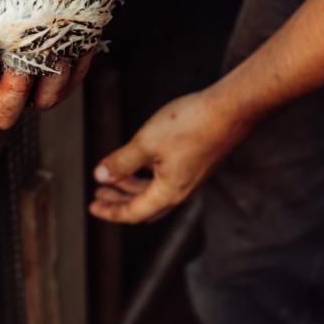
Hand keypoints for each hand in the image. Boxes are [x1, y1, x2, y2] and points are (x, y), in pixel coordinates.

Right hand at [0, 0, 96, 129]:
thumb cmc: (8, 2)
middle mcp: (4, 91)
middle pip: (2, 116)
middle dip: (10, 94)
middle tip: (17, 68)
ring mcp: (36, 91)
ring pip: (43, 101)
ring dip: (48, 77)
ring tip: (51, 48)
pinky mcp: (65, 83)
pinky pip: (70, 82)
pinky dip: (74, 64)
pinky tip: (72, 41)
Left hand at [89, 89, 241, 223]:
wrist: (230, 110)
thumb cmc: (190, 125)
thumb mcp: (146, 143)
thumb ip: (121, 162)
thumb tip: (100, 177)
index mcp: (168, 192)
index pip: (133, 212)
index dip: (110, 211)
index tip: (92, 207)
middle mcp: (181, 190)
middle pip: (144, 206)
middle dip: (120, 201)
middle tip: (99, 196)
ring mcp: (191, 177)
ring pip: (156, 192)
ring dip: (133, 187)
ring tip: (114, 177)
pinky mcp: (197, 163)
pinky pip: (166, 179)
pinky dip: (147, 176)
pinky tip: (141, 161)